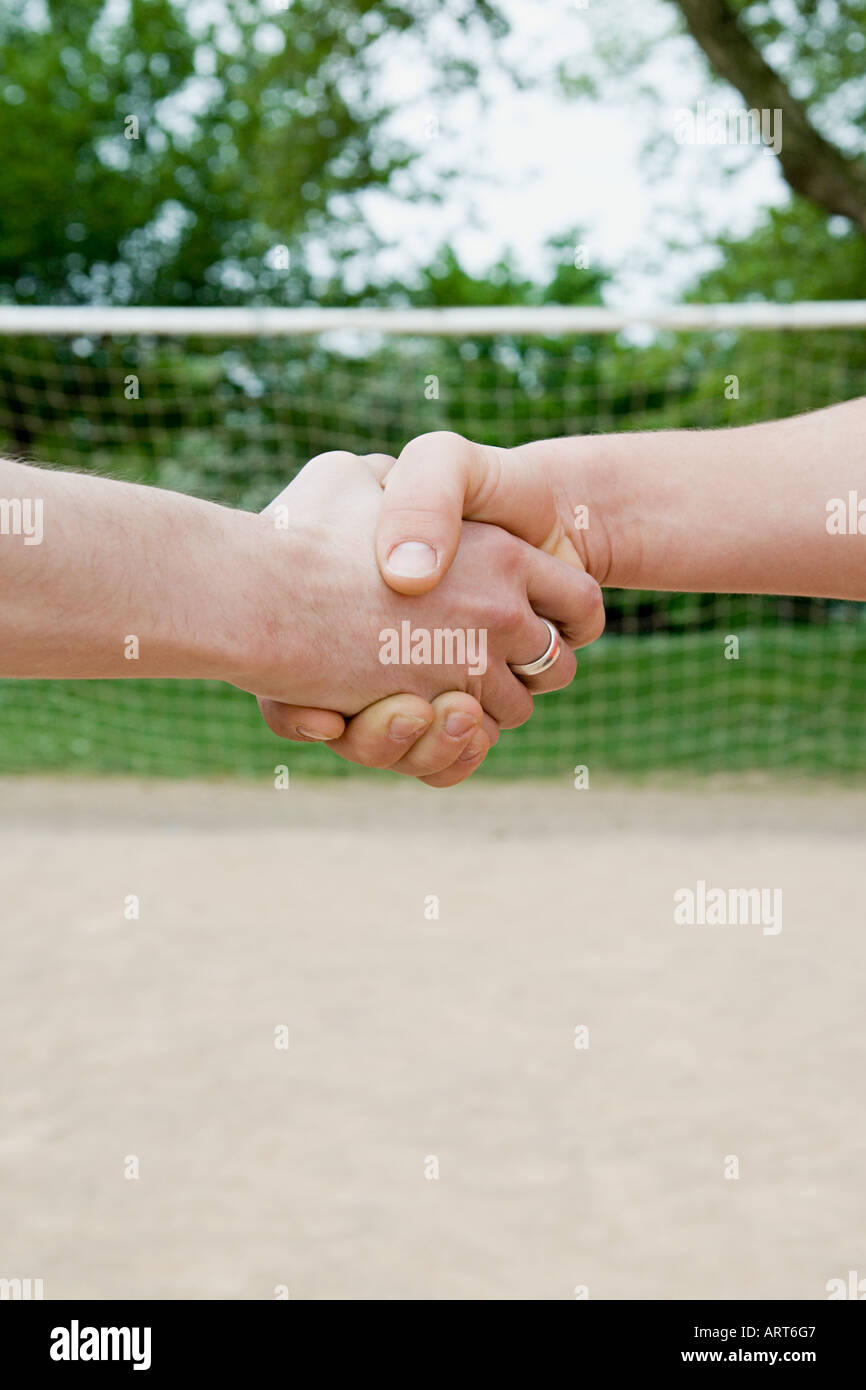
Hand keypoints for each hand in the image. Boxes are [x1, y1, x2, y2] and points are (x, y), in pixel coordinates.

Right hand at [244, 448, 601, 770]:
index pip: (577, 599)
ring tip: (422, 690)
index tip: (530, 622)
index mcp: (502, 552)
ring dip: (476, 711)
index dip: (560, 615)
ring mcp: (471, 667)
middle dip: (522, 672)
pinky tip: (412, 714)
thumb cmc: (299, 532)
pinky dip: (451, 746)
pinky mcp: (432, 713)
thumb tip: (391, 487)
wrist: (256, 594)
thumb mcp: (352, 474)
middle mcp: (500, 612)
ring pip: (511, 712)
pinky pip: (471, 747)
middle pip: (556, 665)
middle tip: (469, 663)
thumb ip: (392, 486)